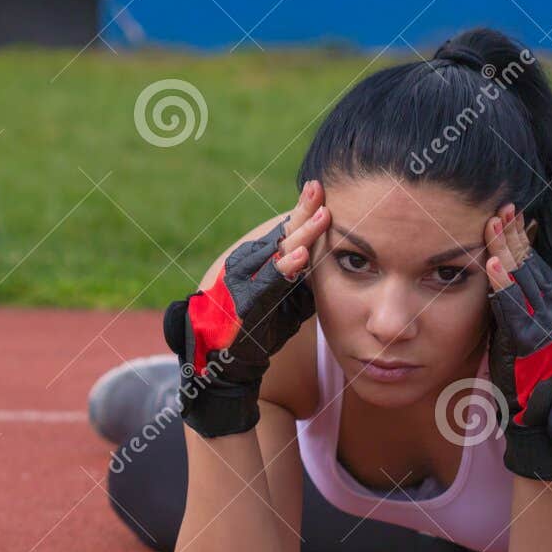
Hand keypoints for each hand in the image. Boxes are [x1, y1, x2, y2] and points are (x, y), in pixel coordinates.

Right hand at [162, 181, 326, 437]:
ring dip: (299, 234)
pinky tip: (301, 256)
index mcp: (256, 261)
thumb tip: (329, 260)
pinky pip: (267, 283)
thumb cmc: (256, 329)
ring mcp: (241, 283)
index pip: (283, 231)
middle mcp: (245, 265)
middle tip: (319, 188)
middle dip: (301, 211)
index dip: (301, 211)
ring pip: (275, 253)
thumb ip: (301, 279)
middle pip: (280, 234)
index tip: (320, 188)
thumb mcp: (284, 300)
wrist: (221, 362)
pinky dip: (284, 269)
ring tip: (322, 216)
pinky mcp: (243, 303)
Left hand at [484, 204, 551, 481]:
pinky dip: (502, 285)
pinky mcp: (533, 342)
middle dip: (512, 233)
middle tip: (498, 204)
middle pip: (530, 263)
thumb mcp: (519, 329)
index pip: (534, 262)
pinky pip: (514, 308)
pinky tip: (489, 264)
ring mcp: (548, 326)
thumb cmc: (523, 372)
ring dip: (506, 249)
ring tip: (492, 222)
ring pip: (524, 279)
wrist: (539, 416)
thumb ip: (513, 301)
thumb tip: (497, 269)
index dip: (518, 235)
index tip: (504, 208)